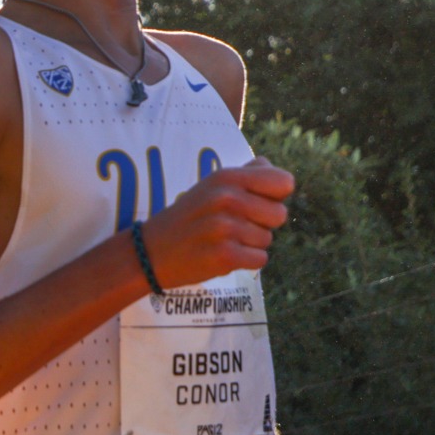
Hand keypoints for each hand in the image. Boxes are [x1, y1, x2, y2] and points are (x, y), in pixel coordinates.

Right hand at [141, 159, 293, 288]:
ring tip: (222, 240)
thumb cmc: (189, 217)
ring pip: (267, 240)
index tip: (255, 203)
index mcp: (227, 177)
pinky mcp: (225, 255)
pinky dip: (246, 262)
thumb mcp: (211, 185)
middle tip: (234, 226)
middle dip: (263, 224)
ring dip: (249, 244)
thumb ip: (247, 174)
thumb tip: (277, 172)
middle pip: (279, 215)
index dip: (274, 196)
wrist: (150, 251)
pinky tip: (223, 255)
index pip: (284, 182)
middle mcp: (227, 198)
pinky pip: (260, 259)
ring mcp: (225, 227)